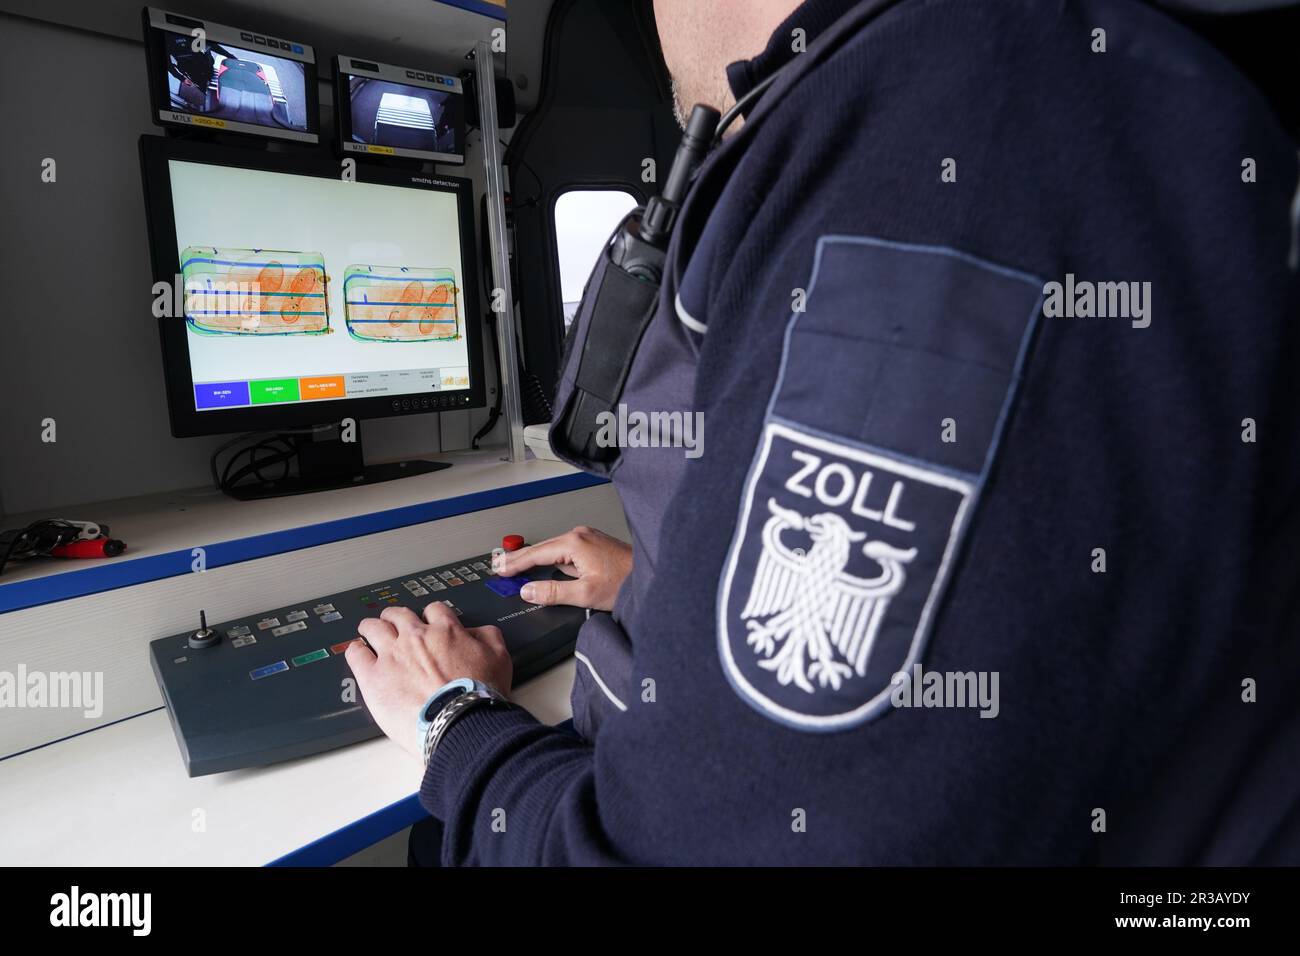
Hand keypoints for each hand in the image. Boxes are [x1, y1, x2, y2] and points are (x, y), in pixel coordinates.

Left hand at [344, 602, 511, 758]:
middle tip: (395, 623)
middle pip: (399, 615)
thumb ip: (488, 636)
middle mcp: (416, 637)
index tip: (429, 622)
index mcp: (445, 630)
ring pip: (374, 628)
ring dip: (372, 627)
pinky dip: (356, 650)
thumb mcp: (499, 657)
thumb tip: (478, 630)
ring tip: (369, 630)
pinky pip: (357, 654)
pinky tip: (357, 651)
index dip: (431, 615)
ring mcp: (392, 655)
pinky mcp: (373, 677)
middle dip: (397, 617)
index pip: (434, 610)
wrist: (460, 721)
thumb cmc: (479, 695)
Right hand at [493, 526, 631, 611]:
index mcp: (574, 543)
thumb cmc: (626, 582)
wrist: (651, 576)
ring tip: (514, 566)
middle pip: (541, 548)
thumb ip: (553, 592)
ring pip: (552, 549)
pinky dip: (549, 557)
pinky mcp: (593, 544)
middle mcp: (579, 535)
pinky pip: (564, 550)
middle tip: (499, 565)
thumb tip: (528, 591)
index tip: (500, 569)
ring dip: (534, 558)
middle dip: (519, 558)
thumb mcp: (584, 593)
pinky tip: (542, 565)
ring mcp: (587, 537)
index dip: (515, 563)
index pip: (535, 554)